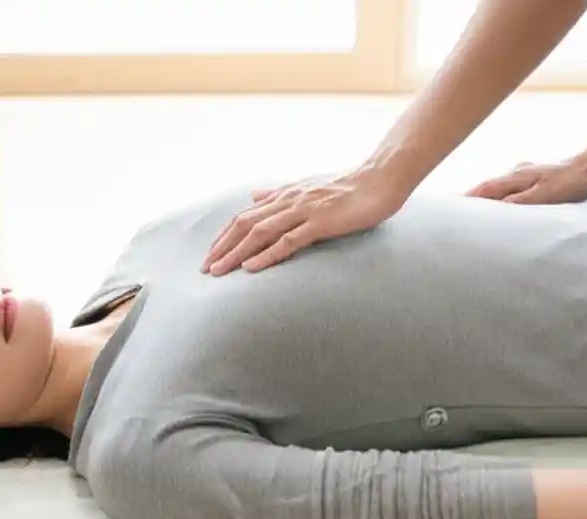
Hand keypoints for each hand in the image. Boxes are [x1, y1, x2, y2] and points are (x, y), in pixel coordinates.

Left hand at [201, 169, 409, 275]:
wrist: (381, 179)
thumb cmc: (349, 186)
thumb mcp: (307, 187)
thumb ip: (279, 194)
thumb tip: (253, 196)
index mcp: (285, 195)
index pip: (245, 216)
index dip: (224, 235)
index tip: (211, 254)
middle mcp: (289, 201)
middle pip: (245, 225)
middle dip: (222, 248)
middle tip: (206, 270)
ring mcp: (304, 211)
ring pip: (260, 233)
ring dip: (236, 253)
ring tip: (219, 272)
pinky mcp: (321, 222)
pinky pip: (288, 241)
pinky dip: (267, 254)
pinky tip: (251, 268)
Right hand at [464, 154, 586, 204]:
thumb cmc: (569, 184)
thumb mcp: (543, 196)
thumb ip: (518, 202)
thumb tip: (495, 208)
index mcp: (515, 178)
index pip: (483, 189)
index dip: (466, 199)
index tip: (449, 208)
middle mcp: (516, 173)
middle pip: (488, 188)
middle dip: (472, 200)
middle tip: (456, 214)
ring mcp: (525, 174)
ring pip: (499, 188)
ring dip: (487, 200)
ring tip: (475, 214)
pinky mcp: (534, 178)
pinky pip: (510, 189)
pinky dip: (501, 198)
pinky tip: (503, 206)